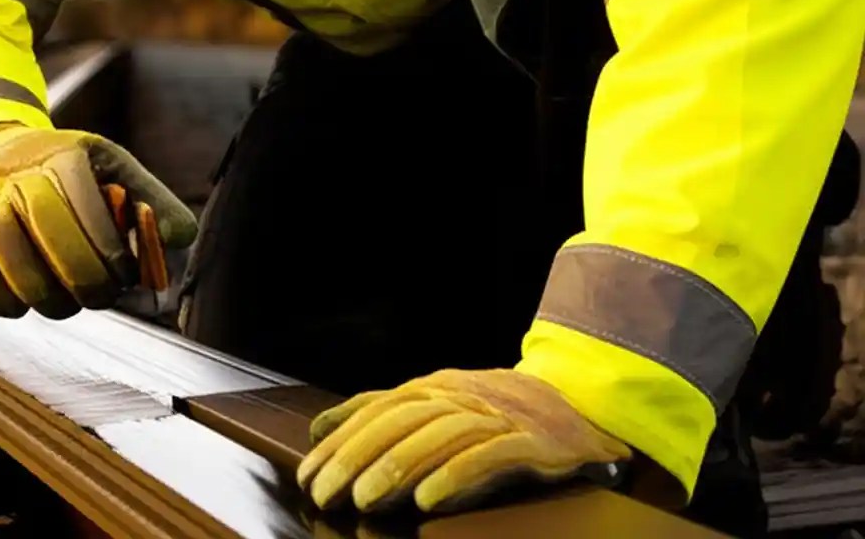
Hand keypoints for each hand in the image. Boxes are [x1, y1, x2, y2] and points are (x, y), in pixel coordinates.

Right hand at [0, 123, 196, 317]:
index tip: (122, 277)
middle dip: (79, 275)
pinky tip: (21, 306)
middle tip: (97, 298)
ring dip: (39, 291)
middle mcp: (15, 169)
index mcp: (63, 153)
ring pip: (4, 246)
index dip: (109, 251)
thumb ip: (151, 202)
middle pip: (45, 225)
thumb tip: (180, 237)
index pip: (87, 206)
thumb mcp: (110, 171)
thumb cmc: (63, 174)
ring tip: (61, 305)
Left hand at [296, 369, 630, 513]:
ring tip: (364, 499)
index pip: (378, 411)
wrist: (578, 402)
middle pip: (402, 421)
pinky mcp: (532, 442)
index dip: (341, 443)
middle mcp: (462, 395)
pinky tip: (428, 499)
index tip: (308, 475)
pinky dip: (457, 475)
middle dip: (358, 457)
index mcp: (435, 386)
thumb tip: (318, 428)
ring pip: (439, 436)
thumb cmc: (493, 409)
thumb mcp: (432, 402)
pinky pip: (490, 456)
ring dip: (398, 467)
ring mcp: (498, 416)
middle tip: (326, 492)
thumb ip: (377, 411)